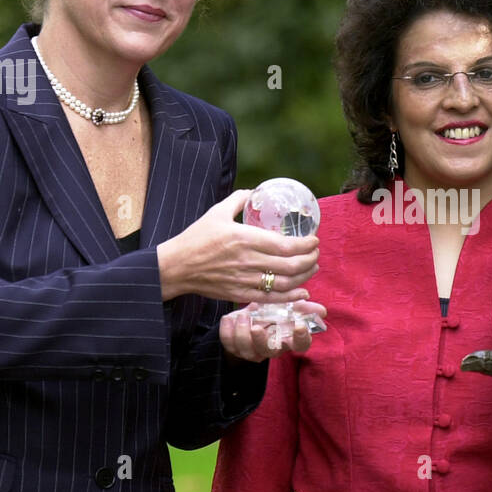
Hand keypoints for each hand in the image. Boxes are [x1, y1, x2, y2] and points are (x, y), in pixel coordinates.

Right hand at [157, 190, 319, 302]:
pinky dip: (291, 296)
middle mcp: (248, 261)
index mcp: (244, 238)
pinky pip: (271, 299)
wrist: (175, 267)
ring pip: (285, 284)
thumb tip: (254, 192)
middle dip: (310, 259)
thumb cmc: (195, 238)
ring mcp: (245, 280)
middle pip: (291, 265)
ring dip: (304, 276)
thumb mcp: (216, 212)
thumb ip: (238, 200)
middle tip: (316, 253)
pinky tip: (302, 290)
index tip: (314, 239)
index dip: (306, 244)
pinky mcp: (240, 294)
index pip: (285, 245)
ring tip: (312, 267)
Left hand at [218, 300, 327, 361]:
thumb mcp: (286, 307)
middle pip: (269, 351)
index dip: (301, 338)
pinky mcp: (234, 348)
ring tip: (242, 315)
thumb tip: (322, 310)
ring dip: (242, 331)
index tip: (299, 326)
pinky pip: (229, 342)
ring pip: (246, 349)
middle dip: (262, 340)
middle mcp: (271, 348)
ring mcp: (251, 351)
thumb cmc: (271, 312)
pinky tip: (231, 318)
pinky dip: (228, 329)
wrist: (246, 317)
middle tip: (257, 327)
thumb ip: (302, 308)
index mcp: (288, 339)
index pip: (301, 345)